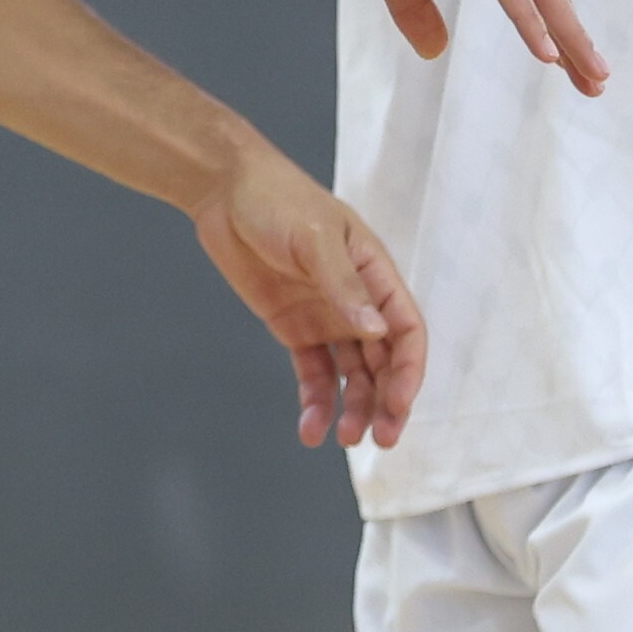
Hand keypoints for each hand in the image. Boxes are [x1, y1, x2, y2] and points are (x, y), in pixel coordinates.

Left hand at [188, 139, 427, 448]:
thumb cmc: (278, 199)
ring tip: (344, 440)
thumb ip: (344, 285)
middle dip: (387, 401)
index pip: (407, 330)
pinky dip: (316, 402)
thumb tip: (376, 331)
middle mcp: (357, 301)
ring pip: (353, 374)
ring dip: (355, 408)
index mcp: (375, 273)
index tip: (398, 404)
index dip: (408, 370)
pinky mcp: (295, 328)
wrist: (224, 191)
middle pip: (385, 361)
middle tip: (379, 439)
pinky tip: (311, 428)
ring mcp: (327, 317)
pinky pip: (314, 373)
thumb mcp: (315, 237)